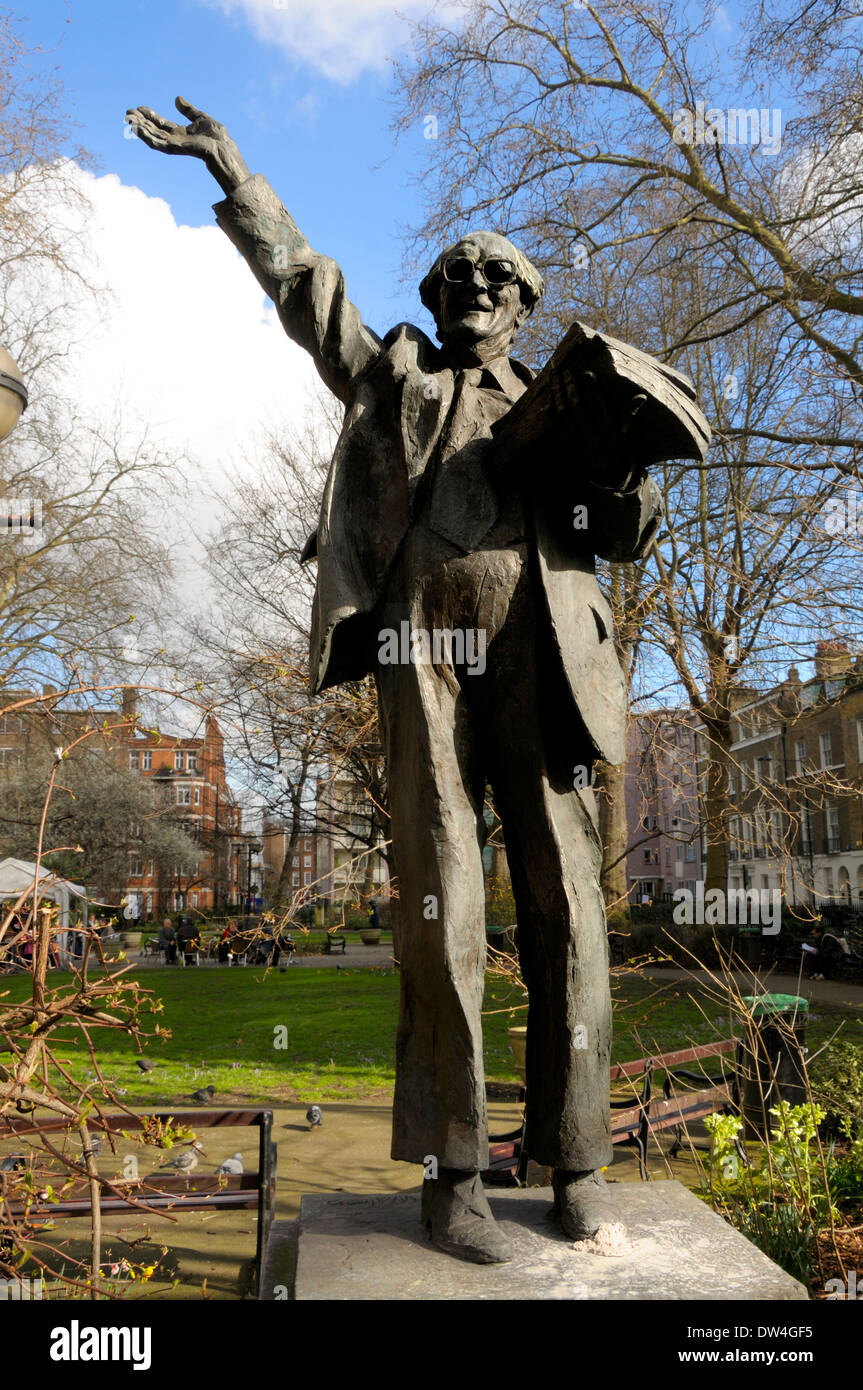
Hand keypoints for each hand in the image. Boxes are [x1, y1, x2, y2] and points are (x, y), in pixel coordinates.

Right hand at [124, 97, 250, 194]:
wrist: (223, 147)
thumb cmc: (216, 136)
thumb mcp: (201, 117)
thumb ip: (188, 110)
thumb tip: (176, 99)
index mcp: (180, 132)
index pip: (161, 123)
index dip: (150, 115)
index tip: (139, 107)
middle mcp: (175, 139)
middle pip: (153, 130)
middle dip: (140, 121)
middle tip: (128, 113)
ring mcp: (174, 145)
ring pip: (152, 136)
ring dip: (140, 128)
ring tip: (129, 119)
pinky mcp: (174, 149)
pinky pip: (157, 143)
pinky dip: (147, 136)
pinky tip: (138, 128)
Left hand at [552, 367, 646, 486]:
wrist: (604, 471)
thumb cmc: (616, 445)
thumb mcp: (625, 429)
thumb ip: (630, 411)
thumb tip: (642, 397)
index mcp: (606, 425)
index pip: (598, 402)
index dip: (592, 387)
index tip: (587, 373)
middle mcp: (590, 429)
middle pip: (577, 404)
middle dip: (571, 386)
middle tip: (566, 370)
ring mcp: (577, 435)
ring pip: (564, 411)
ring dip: (558, 394)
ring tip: (554, 377)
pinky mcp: (567, 440)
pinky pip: (556, 424)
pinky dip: (551, 411)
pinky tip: (548, 398)